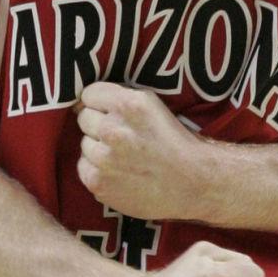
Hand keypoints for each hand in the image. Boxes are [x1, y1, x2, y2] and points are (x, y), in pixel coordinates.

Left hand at [75, 82, 208, 220]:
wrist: (194, 183)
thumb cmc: (176, 142)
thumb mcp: (153, 105)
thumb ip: (121, 98)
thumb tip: (85, 100)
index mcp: (129, 105)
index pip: (90, 93)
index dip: (100, 102)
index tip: (109, 111)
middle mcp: (113, 129)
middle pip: (84, 118)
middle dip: (99, 124)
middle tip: (121, 137)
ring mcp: (104, 159)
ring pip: (84, 144)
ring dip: (98, 148)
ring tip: (123, 157)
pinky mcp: (99, 183)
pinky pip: (84, 168)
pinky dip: (97, 170)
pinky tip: (118, 173)